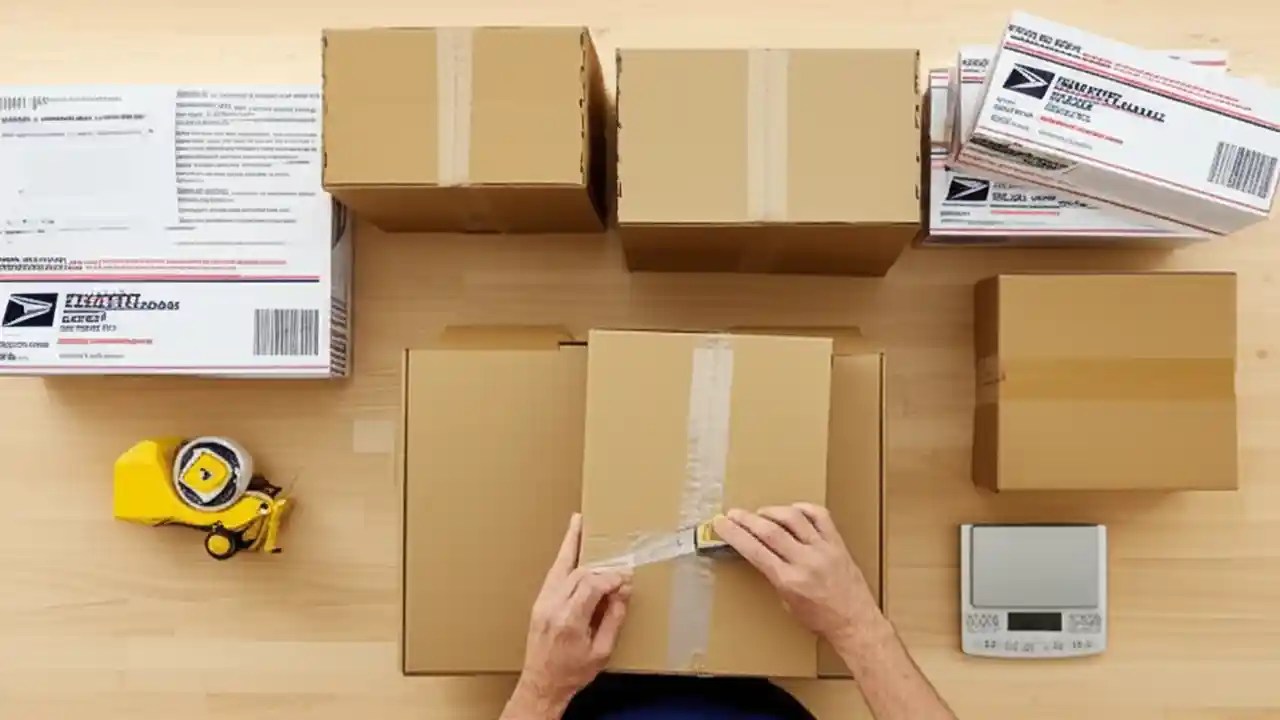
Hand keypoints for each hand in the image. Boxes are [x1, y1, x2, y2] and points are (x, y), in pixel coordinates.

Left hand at [507, 513, 630, 718]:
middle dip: (600, 567)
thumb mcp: (602, 651)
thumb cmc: (573, 673)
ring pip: (561, 567)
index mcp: (569, 621)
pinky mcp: (539, 602)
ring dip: (572, 544)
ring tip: (579, 522)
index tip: (626, 578)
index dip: (611, 577)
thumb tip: (622, 590)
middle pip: (579, 573)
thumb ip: (614, 618)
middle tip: (618, 565)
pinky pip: (553, 574)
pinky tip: (569, 545)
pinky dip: (563, 557)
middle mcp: (553, 607)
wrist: (542, 684)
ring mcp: (543, 603)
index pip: (592, 585)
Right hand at [713, 504, 876, 644]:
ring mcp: (823, 550)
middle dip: (746, 519)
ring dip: (771, 511)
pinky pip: (820, 516)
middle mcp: (805, 562)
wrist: (855, 623)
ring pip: (793, 518)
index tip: (720, 524)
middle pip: (769, 531)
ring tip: (760, 513)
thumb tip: (761, 553)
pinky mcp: (837, 544)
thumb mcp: (787, 603)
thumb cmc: (821, 620)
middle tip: (732, 513)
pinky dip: (803, 509)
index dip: (734, 534)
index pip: (754, 550)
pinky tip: (792, 511)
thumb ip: (775, 576)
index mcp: (789, 581)